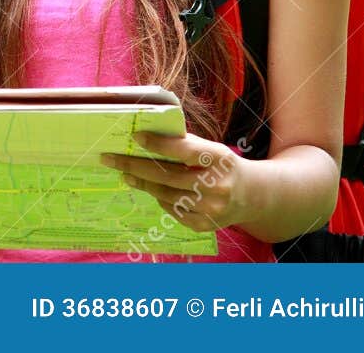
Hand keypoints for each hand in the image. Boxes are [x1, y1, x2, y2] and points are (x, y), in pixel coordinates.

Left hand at [99, 131, 253, 232]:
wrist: (252, 196)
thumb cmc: (222, 165)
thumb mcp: (211, 149)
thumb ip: (184, 143)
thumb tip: (146, 137)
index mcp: (219, 159)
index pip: (185, 150)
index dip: (159, 144)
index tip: (136, 137)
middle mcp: (217, 186)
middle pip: (168, 176)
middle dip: (135, 167)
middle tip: (111, 159)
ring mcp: (212, 209)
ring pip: (165, 195)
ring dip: (143, 183)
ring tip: (127, 174)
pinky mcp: (204, 226)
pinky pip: (172, 210)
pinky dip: (161, 199)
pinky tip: (154, 190)